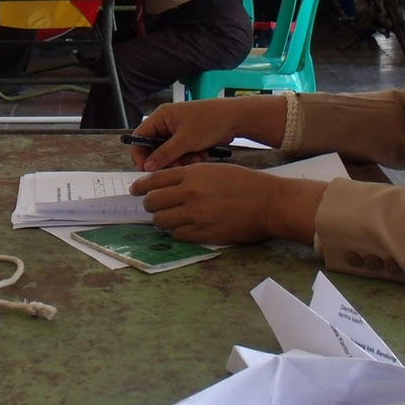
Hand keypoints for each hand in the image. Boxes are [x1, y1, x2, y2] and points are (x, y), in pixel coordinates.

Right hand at [126, 97, 280, 169]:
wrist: (235, 119)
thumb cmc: (210, 121)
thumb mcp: (185, 139)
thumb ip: (165, 154)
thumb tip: (147, 167)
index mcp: (161, 117)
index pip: (140, 137)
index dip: (140, 155)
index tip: (146, 170)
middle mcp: (166, 124)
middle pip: (155, 149)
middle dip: (167, 160)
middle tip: (179, 164)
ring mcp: (177, 132)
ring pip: (169, 155)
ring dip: (181, 160)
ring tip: (196, 156)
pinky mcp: (188, 139)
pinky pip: (181, 155)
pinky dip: (190, 158)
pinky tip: (202, 153)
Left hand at [130, 166, 293, 246]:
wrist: (269, 202)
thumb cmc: (245, 183)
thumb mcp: (214, 170)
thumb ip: (189, 177)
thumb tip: (167, 186)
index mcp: (192, 174)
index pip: (154, 180)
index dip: (140, 186)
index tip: (135, 190)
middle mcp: (189, 193)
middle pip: (152, 202)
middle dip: (150, 205)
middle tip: (154, 207)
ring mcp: (195, 215)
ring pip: (161, 221)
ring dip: (162, 220)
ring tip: (170, 219)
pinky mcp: (203, 233)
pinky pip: (177, 235)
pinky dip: (177, 232)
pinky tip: (185, 227)